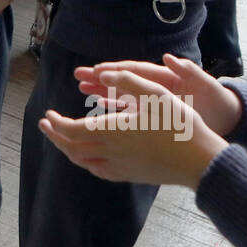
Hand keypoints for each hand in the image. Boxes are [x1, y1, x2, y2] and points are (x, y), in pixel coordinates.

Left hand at [39, 69, 228, 187]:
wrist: (200, 161)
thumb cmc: (179, 124)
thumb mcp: (156, 93)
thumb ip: (128, 80)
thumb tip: (105, 72)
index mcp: (113, 131)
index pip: (72, 130)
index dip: (56, 124)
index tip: (48, 115)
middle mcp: (111, 152)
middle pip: (72, 148)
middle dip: (55, 136)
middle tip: (46, 125)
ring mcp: (120, 166)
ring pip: (84, 161)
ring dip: (68, 149)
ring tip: (62, 138)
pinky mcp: (131, 175)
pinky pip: (99, 170)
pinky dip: (86, 162)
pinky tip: (89, 156)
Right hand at [72, 54, 242, 137]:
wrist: (229, 119)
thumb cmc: (217, 101)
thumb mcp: (205, 84)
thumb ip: (188, 70)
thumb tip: (169, 58)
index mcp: (165, 77)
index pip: (134, 71)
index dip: (114, 70)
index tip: (95, 70)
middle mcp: (155, 86)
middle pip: (123, 80)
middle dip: (100, 77)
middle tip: (78, 75)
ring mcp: (153, 99)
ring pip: (122, 93)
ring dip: (102, 90)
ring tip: (82, 88)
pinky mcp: (154, 113)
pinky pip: (129, 107)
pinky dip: (114, 106)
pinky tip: (99, 106)